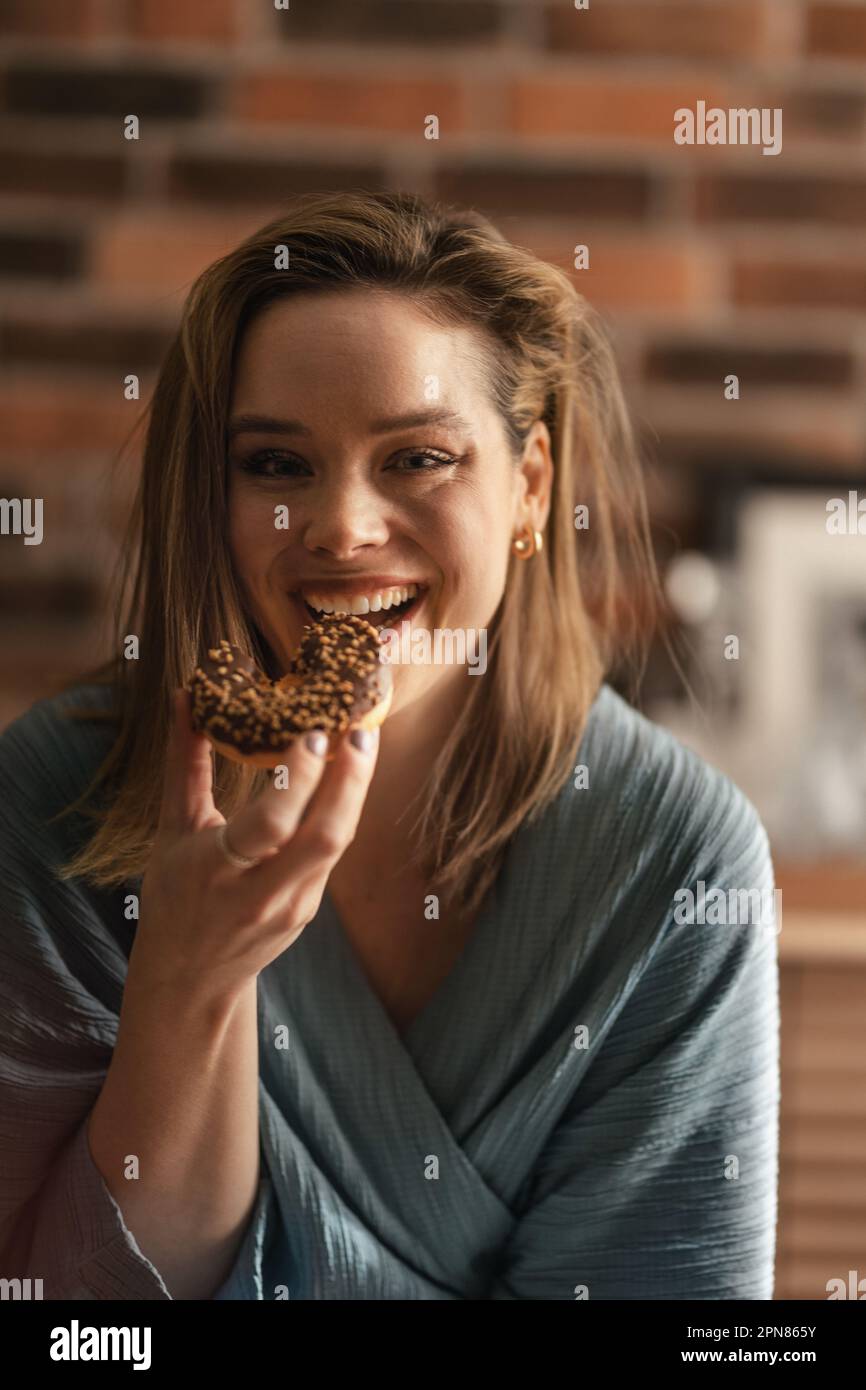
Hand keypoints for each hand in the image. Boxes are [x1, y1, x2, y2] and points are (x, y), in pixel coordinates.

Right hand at [131, 689, 379, 1001]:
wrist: (191, 977)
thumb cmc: (175, 894)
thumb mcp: (172, 829)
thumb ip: (185, 763)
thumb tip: (188, 697)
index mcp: (219, 871)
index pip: (271, 826)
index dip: (298, 780)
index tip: (313, 734)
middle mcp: (262, 893)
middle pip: (325, 837)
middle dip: (351, 781)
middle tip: (359, 729)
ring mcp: (293, 905)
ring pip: (338, 842)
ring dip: (355, 788)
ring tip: (362, 738)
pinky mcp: (310, 908)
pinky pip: (333, 850)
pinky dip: (342, 807)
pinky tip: (348, 772)